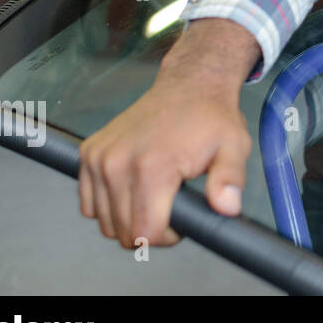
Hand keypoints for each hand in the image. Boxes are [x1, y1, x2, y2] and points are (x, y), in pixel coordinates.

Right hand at [78, 18, 259, 249]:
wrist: (188, 85)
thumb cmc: (212, 118)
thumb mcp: (234, 147)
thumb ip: (229, 180)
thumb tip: (228, 209)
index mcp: (151, 167)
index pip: (144, 234)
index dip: (166, 238)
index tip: (183, 220)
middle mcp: (116, 163)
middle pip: (123, 232)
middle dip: (150, 230)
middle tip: (172, 206)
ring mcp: (97, 158)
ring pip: (104, 222)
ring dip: (128, 219)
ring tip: (156, 196)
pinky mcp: (88, 153)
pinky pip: (89, 203)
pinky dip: (109, 206)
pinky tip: (134, 189)